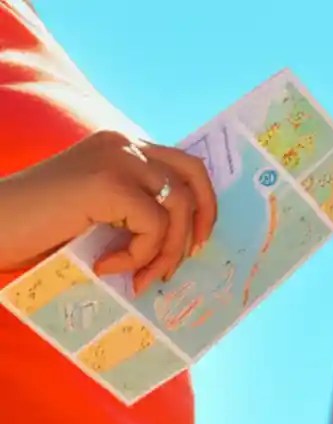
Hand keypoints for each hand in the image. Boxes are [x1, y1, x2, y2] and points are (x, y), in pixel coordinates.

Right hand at [0, 129, 216, 292]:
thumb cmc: (38, 229)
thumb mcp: (100, 213)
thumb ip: (136, 209)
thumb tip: (187, 240)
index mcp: (121, 147)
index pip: (184, 165)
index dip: (203, 202)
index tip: (199, 239)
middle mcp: (122, 144)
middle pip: (193, 176)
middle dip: (203, 220)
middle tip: (191, 257)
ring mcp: (116, 160)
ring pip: (178, 207)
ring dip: (166, 251)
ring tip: (140, 278)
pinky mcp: (107, 184)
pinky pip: (153, 226)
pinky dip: (139, 255)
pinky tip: (106, 266)